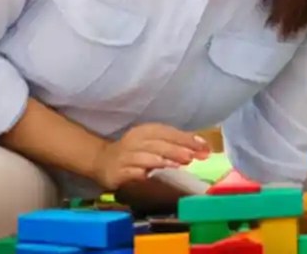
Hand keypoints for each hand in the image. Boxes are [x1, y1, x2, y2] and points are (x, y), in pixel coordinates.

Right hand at [89, 123, 210, 190]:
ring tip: (176, 165)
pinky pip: (130, 172)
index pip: (167, 132)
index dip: (185, 138)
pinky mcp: (117, 172)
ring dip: (160, 160)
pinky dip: (141, 173)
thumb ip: (175, 144)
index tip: (203, 147)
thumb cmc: (135, 151)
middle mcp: (135, 141)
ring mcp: (125, 156)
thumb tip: (202, 146)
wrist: (102, 160)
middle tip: (192, 157)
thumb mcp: (153, 142)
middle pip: (157, 144)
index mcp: (145, 131)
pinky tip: (150, 175)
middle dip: (175, 150)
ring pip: (144, 157)